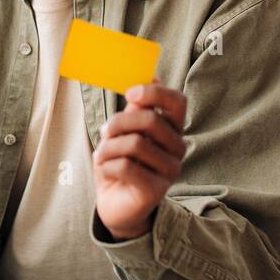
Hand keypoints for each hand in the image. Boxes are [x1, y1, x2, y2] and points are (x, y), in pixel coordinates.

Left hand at [93, 77, 186, 240]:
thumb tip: (151, 74)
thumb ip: (136, 109)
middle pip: (150, 120)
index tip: (130, 94)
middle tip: (104, 131)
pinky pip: (125, 166)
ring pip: (134, 144)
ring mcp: (170, 170)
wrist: (116, 205)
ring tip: (101, 155)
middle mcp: (178, 148)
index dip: (154, 92)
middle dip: (118, 123)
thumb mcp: (125, 132)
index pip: (177, 102)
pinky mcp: (156, 190)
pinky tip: (105, 171)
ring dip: (108, 147)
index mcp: (172, 129)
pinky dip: (107, 166)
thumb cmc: (121, 163)